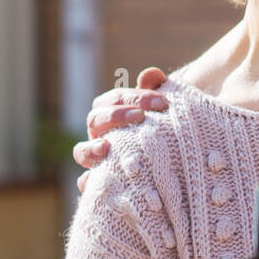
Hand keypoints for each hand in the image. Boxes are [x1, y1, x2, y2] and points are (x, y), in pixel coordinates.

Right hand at [74, 67, 169, 193]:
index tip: (163, 103)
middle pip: (95, 120)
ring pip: (82, 152)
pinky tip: (94, 181)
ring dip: (91, 149)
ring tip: (106, 147)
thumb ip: (158, 90)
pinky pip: (87, 184)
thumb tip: (150, 74)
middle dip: (116, 115)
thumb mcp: (164, 111)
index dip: (137, 97)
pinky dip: (88, 182)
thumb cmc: (165, 129)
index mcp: (113, 114)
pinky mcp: (103, 181)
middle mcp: (102, 135)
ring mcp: (99, 158)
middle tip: (141, 117)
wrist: (176, 162)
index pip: (116, 99)